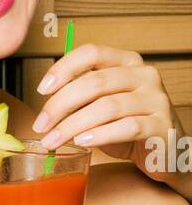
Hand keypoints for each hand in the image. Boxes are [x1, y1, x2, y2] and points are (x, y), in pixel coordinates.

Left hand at [32, 44, 188, 191]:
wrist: (164, 152)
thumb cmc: (127, 127)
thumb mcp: (101, 107)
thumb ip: (81, 99)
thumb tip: (46, 107)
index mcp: (127, 62)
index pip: (92, 53)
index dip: (63, 68)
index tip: (42, 89)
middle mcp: (145, 75)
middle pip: (95, 82)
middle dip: (60, 105)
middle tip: (40, 125)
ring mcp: (156, 100)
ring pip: (107, 107)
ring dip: (73, 125)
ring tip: (53, 141)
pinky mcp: (161, 126)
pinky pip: (126, 127)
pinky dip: (100, 135)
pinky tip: (81, 142)